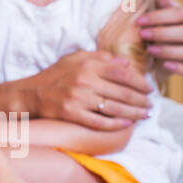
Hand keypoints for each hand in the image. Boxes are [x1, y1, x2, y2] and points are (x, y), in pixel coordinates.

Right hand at [32, 49, 152, 128]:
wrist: (30, 93)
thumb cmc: (55, 75)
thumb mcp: (75, 58)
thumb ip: (101, 58)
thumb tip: (126, 64)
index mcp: (87, 65)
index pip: (122, 73)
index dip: (140, 82)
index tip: (149, 89)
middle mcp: (84, 80)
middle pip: (123, 92)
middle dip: (141, 101)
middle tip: (151, 105)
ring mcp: (78, 98)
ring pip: (115, 108)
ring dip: (134, 114)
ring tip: (145, 115)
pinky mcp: (72, 114)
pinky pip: (100, 121)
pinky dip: (116, 124)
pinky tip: (127, 124)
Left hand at [136, 0, 182, 77]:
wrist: (165, 48)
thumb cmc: (162, 26)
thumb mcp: (160, 14)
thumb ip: (161, 4)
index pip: (180, 13)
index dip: (159, 17)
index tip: (139, 21)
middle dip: (163, 34)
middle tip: (142, 35)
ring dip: (171, 51)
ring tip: (150, 50)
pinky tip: (166, 65)